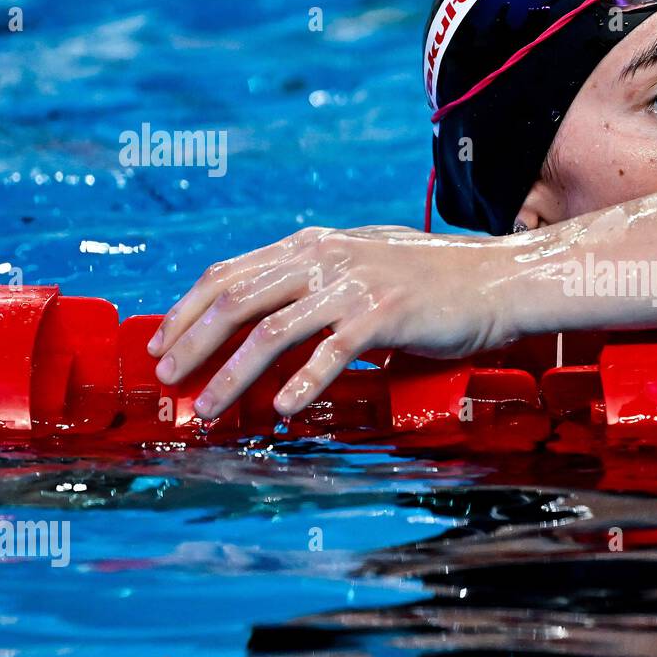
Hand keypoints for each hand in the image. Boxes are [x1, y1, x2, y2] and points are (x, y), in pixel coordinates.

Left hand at [146, 225, 518, 419]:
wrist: (496, 280)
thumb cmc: (431, 283)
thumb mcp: (362, 268)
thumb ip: (315, 286)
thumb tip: (264, 325)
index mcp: (313, 246)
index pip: (229, 274)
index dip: (186, 310)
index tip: (160, 343)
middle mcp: (325, 259)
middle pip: (236, 301)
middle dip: (192, 343)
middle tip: (167, 380)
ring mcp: (354, 286)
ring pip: (272, 331)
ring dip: (232, 374)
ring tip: (208, 407)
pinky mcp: (384, 316)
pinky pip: (331, 353)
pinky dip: (302, 384)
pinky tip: (281, 410)